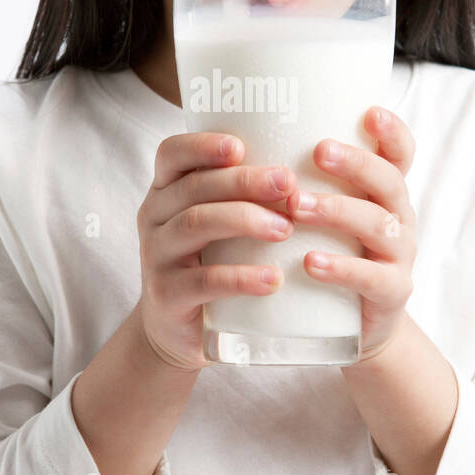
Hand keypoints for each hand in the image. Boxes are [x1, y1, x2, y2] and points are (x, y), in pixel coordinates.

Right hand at [136, 131, 296, 371]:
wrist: (179, 329)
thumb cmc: (211, 261)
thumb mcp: (217, 221)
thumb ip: (245, 193)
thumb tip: (319, 160)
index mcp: (166, 190)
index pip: (172, 153)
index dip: (202, 145)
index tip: (240, 145)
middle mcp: (155, 216)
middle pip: (194, 187)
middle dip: (243, 181)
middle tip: (288, 183)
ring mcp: (157, 256)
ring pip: (196, 225)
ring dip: (245, 220)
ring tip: (287, 229)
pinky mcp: (167, 295)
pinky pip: (204, 281)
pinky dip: (241, 278)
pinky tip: (274, 278)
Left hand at [285, 106, 415, 361]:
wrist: (350, 326)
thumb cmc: (328, 254)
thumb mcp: (322, 215)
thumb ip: (300, 180)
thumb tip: (241, 134)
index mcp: (384, 192)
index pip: (400, 154)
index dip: (392, 131)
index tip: (369, 111)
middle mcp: (398, 217)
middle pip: (389, 182)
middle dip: (355, 163)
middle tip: (318, 152)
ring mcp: (399, 256)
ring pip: (379, 226)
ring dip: (338, 211)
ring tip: (297, 206)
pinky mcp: (391, 294)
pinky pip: (372, 278)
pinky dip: (341, 268)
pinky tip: (311, 262)